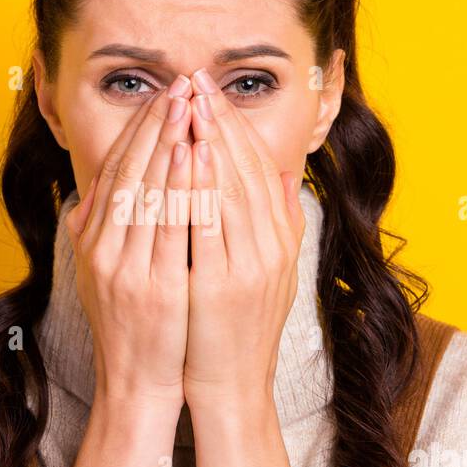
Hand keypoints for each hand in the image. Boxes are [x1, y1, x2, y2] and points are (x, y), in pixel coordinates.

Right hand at [65, 74, 194, 428]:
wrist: (136, 383)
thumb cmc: (130, 325)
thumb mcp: (102, 272)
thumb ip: (99, 229)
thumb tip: (100, 187)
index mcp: (92, 240)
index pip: (116, 170)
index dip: (139, 130)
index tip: (163, 95)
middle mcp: (102, 250)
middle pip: (130, 173)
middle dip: (156, 126)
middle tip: (180, 86)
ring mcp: (125, 269)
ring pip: (148, 192)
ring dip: (170, 145)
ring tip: (189, 107)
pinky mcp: (153, 289)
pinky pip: (170, 227)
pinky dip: (183, 188)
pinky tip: (196, 157)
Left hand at [182, 67, 305, 422]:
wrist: (232, 386)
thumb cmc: (240, 326)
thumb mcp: (272, 270)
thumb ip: (278, 222)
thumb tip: (282, 174)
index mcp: (279, 237)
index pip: (257, 166)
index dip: (234, 125)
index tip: (211, 90)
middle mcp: (271, 246)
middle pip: (244, 168)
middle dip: (219, 120)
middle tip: (196, 79)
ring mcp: (248, 265)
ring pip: (228, 188)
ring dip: (207, 141)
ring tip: (189, 103)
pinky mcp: (221, 284)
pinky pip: (208, 225)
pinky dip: (198, 186)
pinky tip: (185, 156)